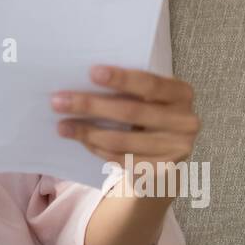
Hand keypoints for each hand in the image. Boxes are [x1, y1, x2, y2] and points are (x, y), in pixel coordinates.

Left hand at [50, 65, 199, 176]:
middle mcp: (186, 121)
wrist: (166, 156)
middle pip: (131, 112)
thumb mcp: (149, 98)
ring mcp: (176, 150)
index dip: (121, 78)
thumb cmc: (149, 114)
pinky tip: (82, 140)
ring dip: (87, 132)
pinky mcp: (161, 172)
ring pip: (122, 140)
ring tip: (62, 126)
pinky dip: (97, 149)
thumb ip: (129, 89)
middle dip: (90, 105)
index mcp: (182, 93)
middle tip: (58, 101)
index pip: (150, 84)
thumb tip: (79, 80)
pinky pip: (121, 159)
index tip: (91, 72)